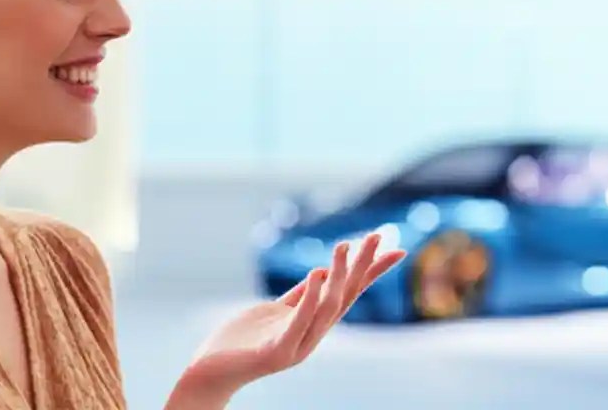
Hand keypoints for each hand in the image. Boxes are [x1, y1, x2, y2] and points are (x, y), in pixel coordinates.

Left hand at [166, 233, 404, 407]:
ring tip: (344, 246)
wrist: (210, 372)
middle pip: (345, 297)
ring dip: (338, 275)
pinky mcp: (278, 352)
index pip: (351, 293)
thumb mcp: (276, 311)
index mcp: (314, 324)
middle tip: (376, 236)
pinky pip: (299, 321)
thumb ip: (300, 296)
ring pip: (327, 307)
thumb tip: (323, 272)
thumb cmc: (242, 341)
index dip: (373, 272)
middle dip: (361, 266)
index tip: (398, 250)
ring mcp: (298, 346)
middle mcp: (313, 336)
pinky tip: (318, 274)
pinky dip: (311, 297)